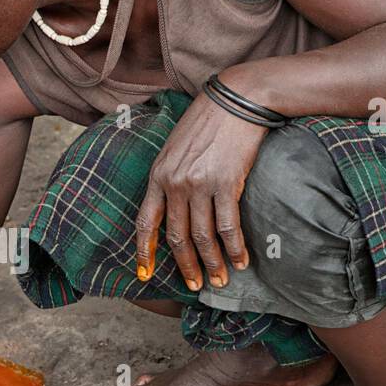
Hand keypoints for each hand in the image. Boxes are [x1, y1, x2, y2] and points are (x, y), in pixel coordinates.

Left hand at [135, 95, 267, 290]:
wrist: (236, 100)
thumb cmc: (207, 122)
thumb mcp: (175, 147)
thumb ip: (169, 176)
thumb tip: (171, 206)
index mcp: (158, 175)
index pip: (146, 222)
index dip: (145, 251)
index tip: (145, 274)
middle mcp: (174, 183)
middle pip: (176, 236)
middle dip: (185, 265)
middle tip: (194, 285)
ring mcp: (199, 185)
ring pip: (202, 237)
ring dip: (212, 263)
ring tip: (219, 281)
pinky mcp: (226, 184)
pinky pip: (228, 227)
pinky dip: (234, 248)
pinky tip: (240, 261)